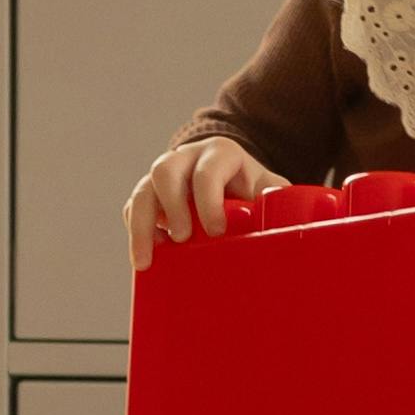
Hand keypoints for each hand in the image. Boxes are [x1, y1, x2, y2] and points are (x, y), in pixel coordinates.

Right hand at [125, 136, 282, 271]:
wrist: (232, 179)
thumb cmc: (253, 188)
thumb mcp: (268, 187)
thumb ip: (276, 197)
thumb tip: (281, 215)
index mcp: (220, 153)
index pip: (208, 171)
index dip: (209, 201)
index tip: (217, 231)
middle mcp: (186, 158)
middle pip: (165, 171)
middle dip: (171, 207)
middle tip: (182, 239)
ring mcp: (164, 174)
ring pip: (142, 190)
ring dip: (142, 226)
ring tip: (147, 261)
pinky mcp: (149, 193)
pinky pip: (133, 207)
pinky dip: (136, 230)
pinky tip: (146, 256)